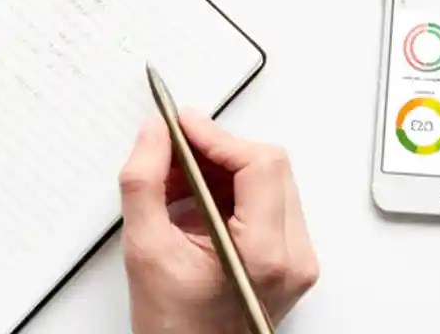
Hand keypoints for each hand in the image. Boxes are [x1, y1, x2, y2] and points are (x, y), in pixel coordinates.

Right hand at [119, 111, 318, 333]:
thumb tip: (154, 135)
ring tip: (174, 183)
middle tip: (171, 151)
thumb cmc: (176, 331)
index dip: (216, 136)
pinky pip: (266, 202)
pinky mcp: (289, 258)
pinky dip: (229, 191)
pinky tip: (192, 201)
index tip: (181, 125)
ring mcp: (296, 258)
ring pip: (267, 181)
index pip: (258, 165)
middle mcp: (293, 256)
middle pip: (267, 167)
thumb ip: (144, 183)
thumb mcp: (146, 251)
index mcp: (265, 255)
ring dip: (220, 170)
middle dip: (215, 152)